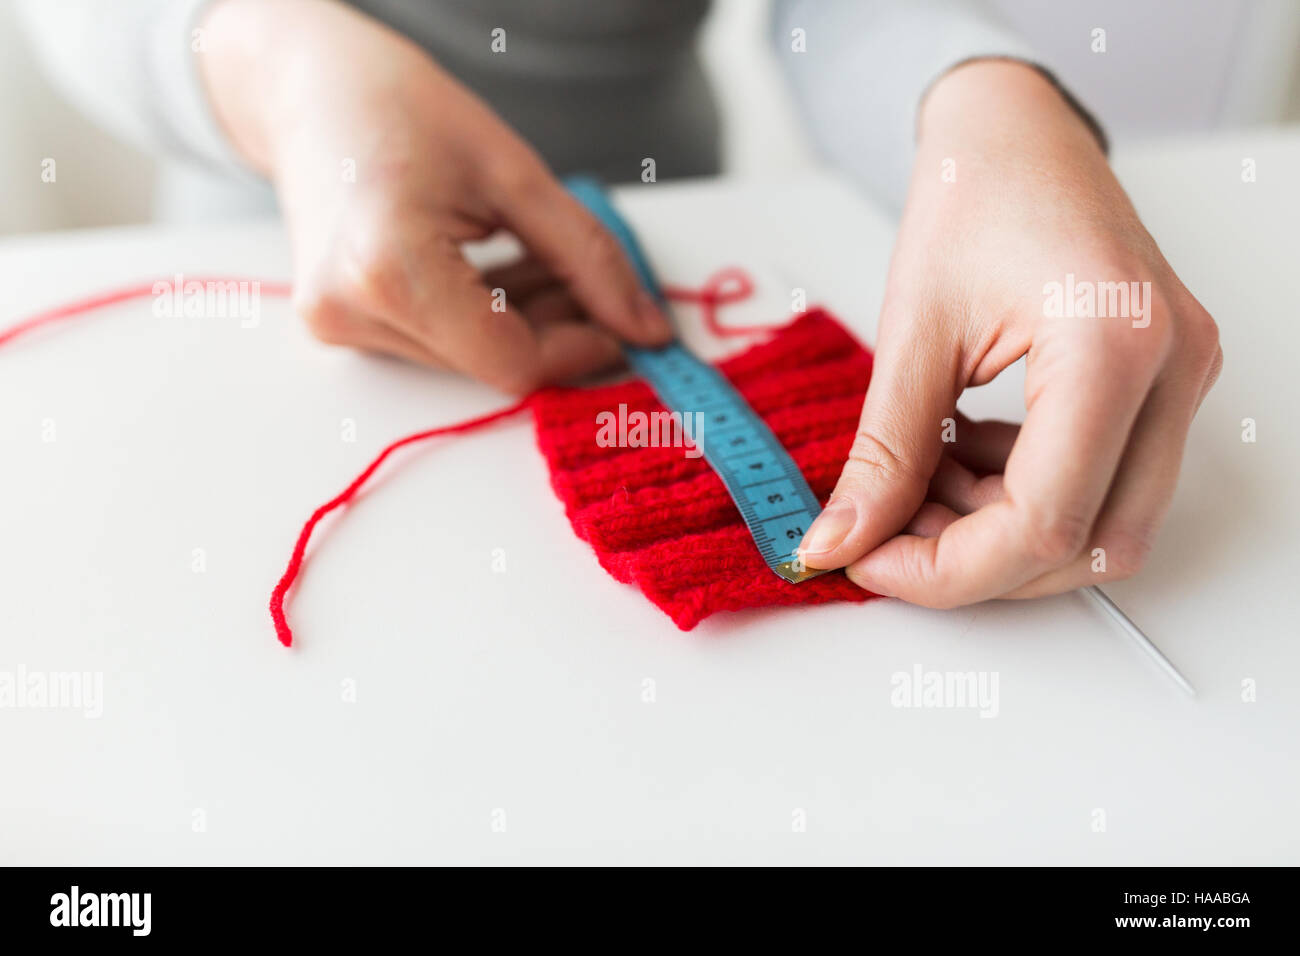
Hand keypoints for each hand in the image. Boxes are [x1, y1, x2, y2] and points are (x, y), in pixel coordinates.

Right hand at [199, 0, 669, 392]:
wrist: (304, 87)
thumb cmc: (398, 106)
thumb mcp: (515, 174)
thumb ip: (588, 258)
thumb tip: (644, 326)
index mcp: (390, 268)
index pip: (511, 360)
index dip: (578, 349)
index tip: (622, 325)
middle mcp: (351, 311)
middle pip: (491, 363)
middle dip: (555, 330)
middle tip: (591, 281)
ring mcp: (337, 324)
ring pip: (467, 359)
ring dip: (522, 323)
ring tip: (542, 259)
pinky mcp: (338, 324)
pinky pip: (436, 343)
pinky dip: (483, 317)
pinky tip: (500, 270)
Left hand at [798, 60, 1221, 605]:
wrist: (1015, 134)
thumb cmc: (973, 195)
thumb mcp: (911, 332)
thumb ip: (881, 453)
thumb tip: (839, 541)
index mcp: (1112, 342)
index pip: (1045, 521)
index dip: (948, 569)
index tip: (869, 560)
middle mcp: (1171, 368)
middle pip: (1088, 545)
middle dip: (977, 562)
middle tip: (890, 533)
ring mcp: (1180, 378)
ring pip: (1106, 530)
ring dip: (1003, 533)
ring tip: (924, 479)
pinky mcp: (1165, 384)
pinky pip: (1108, 485)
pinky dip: (1028, 497)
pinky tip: (965, 454)